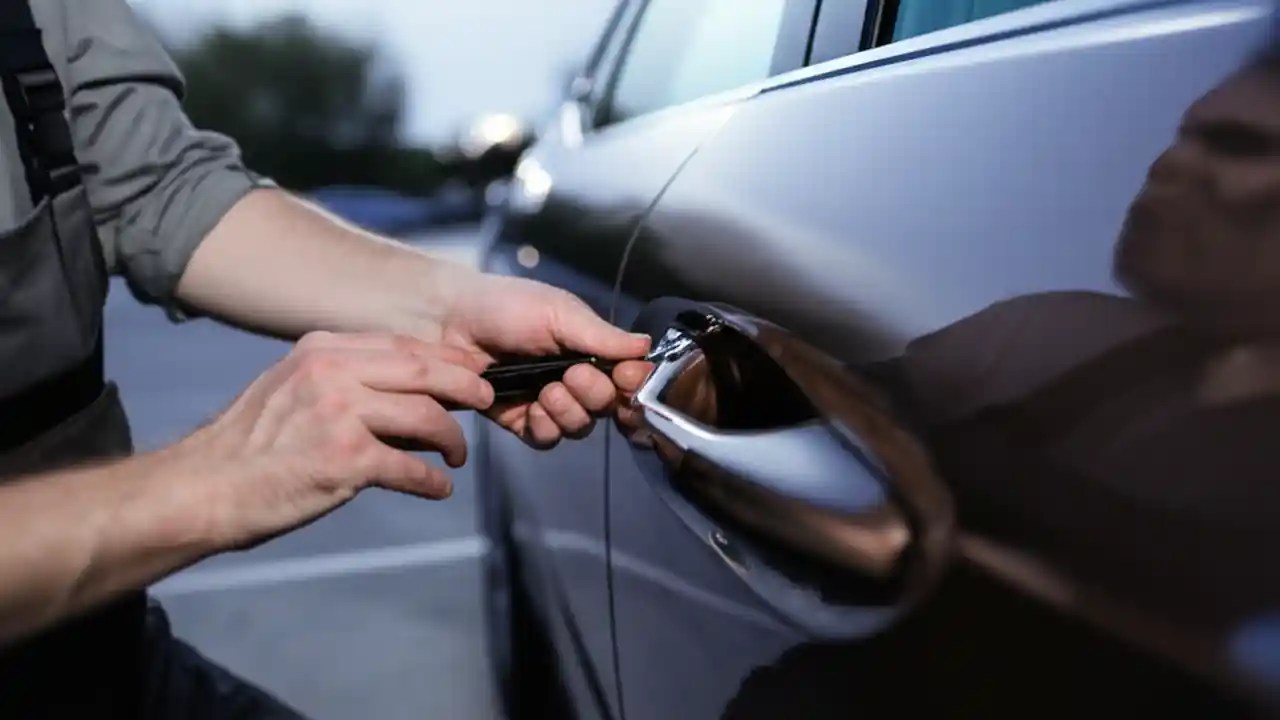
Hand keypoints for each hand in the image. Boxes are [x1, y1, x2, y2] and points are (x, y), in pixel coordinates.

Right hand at [172, 331, 493, 550]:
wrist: (205, 488)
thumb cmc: (250, 445)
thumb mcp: (291, 386)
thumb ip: (342, 378)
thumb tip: (404, 390)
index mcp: (322, 350)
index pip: (402, 345)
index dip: (446, 358)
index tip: (470, 370)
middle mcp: (333, 374)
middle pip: (424, 371)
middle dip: (465, 385)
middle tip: (486, 399)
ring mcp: (340, 415)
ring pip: (426, 416)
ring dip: (451, 439)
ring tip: (457, 455)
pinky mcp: (345, 460)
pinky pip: (410, 467)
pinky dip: (431, 480)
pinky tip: (437, 488)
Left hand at [438, 274, 651, 446]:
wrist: (448, 321)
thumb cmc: (505, 306)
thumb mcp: (559, 312)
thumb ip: (601, 335)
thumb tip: (646, 346)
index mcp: (589, 349)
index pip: (626, 377)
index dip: (633, 383)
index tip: (626, 375)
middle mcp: (573, 379)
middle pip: (606, 408)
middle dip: (595, 395)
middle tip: (572, 375)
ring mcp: (546, 402)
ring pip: (578, 427)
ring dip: (569, 413)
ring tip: (548, 392)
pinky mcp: (518, 420)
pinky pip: (545, 439)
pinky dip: (545, 428)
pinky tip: (533, 409)